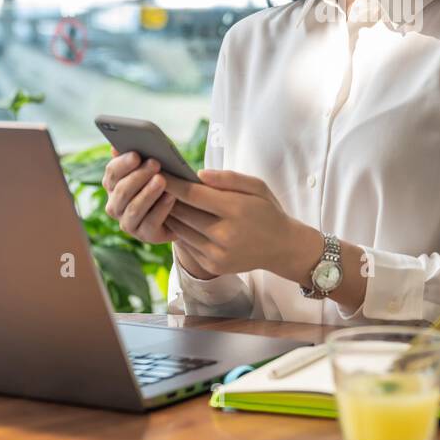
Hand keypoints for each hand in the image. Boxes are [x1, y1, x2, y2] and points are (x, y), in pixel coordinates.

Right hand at [101, 149, 218, 278]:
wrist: (182, 212)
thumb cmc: (165, 184)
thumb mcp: (154, 168)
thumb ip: (138, 158)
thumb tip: (116, 147)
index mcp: (114, 185)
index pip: (111, 173)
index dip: (123, 163)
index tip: (137, 154)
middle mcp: (116, 205)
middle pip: (121, 190)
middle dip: (138, 176)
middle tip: (155, 163)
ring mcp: (128, 223)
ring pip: (134, 208)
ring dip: (148, 193)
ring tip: (162, 180)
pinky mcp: (145, 236)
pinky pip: (150, 223)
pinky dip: (161, 209)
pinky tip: (171, 197)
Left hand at [159, 169, 306, 277]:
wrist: (282, 248)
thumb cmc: (268, 212)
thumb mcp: (257, 187)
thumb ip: (229, 178)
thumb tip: (198, 174)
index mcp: (236, 210)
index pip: (194, 194)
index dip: (173, 183)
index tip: (160, 173)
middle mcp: (225, 234)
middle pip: (183, 213)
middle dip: (168, 198)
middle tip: (156, 185)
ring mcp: (218, 254)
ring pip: (181, 231)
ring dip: (170, 215)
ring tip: (164, 201)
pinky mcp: (213, 266)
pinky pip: (187, 246)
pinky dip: (180, 232)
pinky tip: (180, 220)